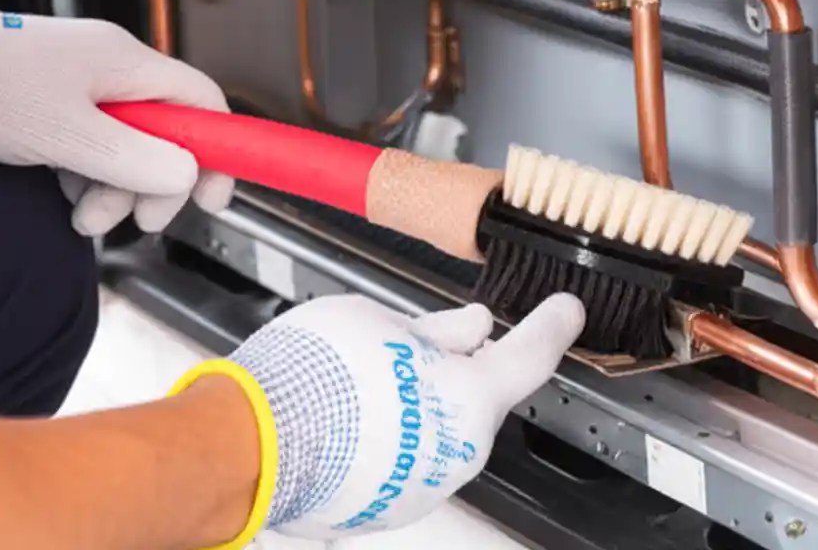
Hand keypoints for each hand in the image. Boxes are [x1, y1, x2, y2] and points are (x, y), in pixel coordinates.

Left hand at [0, 0, 233, 234]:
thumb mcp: (68, 136)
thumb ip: (135, 159)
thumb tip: (188, 175)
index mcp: (125, 63)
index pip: (201, 102)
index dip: (217, 150)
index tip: (212, 197)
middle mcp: (110, 71)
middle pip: (165, 135)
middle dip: (153, 185)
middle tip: (138, 222)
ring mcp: (81, 89)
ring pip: (126, 149)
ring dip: (114, 191)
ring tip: (83, 216)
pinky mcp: (54, 108)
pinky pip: (92, 149)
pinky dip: (86, 179)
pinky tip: (65, 195)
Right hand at [171, 293, 584, 542]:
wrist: (251, 446)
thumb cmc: (314, 376)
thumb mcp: (378, 320)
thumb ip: (439, 330)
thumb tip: (473, 327)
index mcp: (471, 396)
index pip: (532, 354)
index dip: (554, 325)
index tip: (566, 310)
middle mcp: (461, 449)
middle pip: (478, 396)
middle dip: (457, 368)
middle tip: (408, 343)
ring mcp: (429, 485)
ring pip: (442, 431)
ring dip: (420, 405)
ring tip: (360, 382)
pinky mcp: (394, 506)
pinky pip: (410, 462)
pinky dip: (394, 440)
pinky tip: (354, 418)